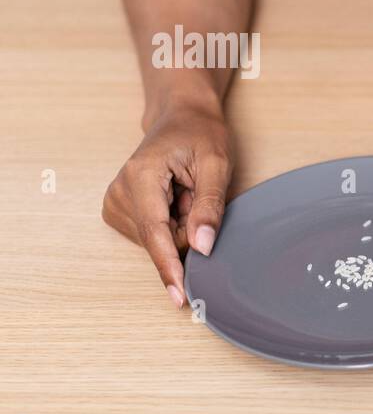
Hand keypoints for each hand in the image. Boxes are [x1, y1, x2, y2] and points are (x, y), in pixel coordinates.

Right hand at [102, 105, 233, 307]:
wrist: (182, 117)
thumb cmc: (201, 134)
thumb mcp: (217, 164)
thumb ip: (209, 206)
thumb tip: (201, 247)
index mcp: (140, 176)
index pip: (155, 233)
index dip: (169, 266)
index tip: (179, 296)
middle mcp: (119, 190)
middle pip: (160, 240)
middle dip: (187, 229)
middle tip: (197, 193)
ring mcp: (115, 201)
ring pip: (157, 242)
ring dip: (180, 225)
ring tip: (186, 192)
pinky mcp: (119, 210)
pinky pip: (153, 236)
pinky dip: (172, 225)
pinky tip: (176, 200)